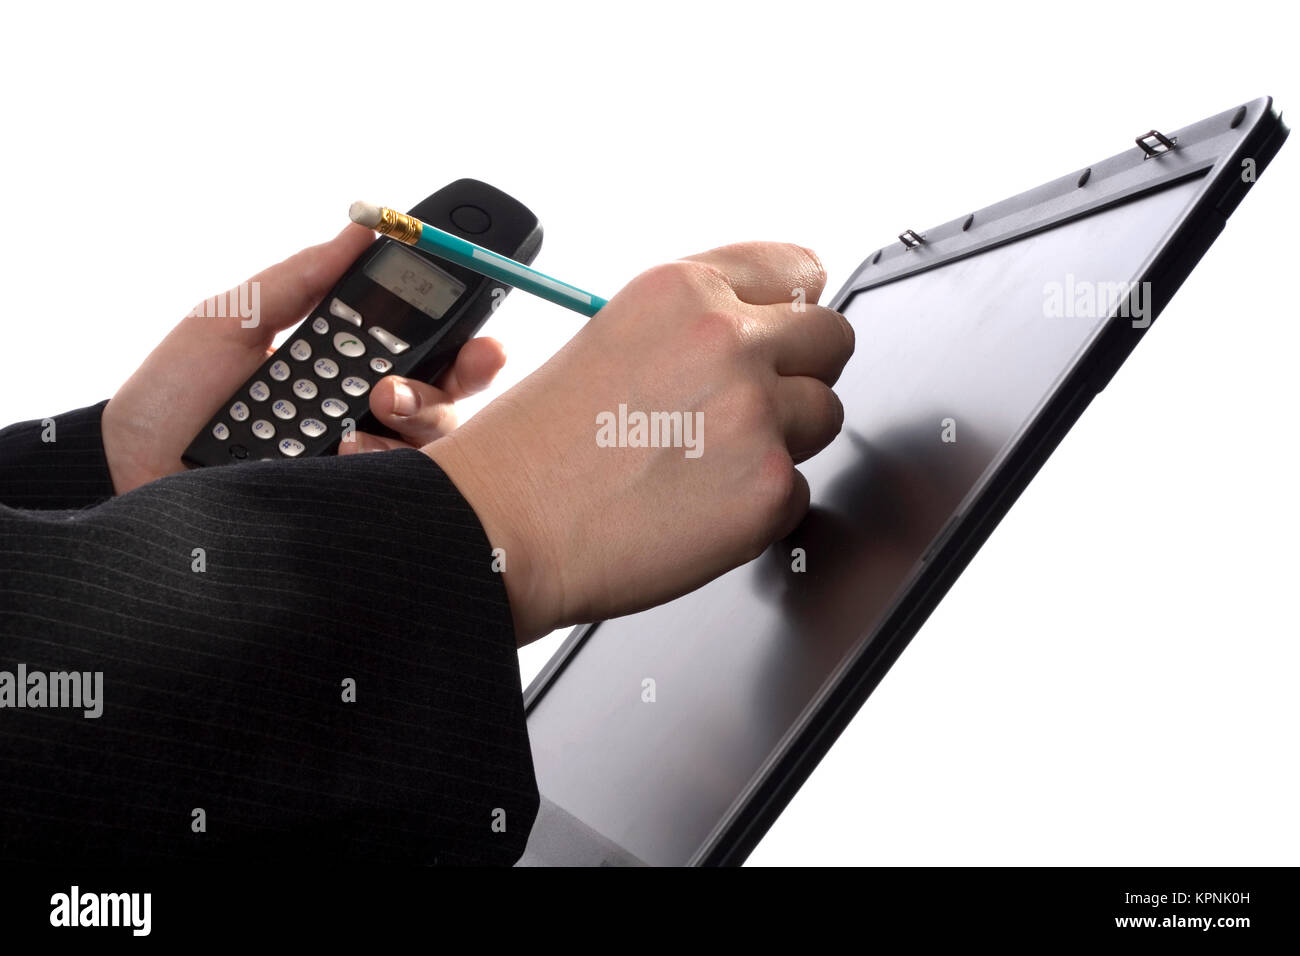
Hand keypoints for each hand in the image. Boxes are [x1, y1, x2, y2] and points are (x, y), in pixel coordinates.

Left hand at [102, 225, 504, 492]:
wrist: (127, 467)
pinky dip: (382, 460)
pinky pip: (397, 489)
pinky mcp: (345, 506)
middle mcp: (363, 420)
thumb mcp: (234, 319)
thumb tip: (362, 228)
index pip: (425, 354)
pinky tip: (347, 450)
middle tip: (453, 359)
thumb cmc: (173, 395)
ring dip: (420, 414)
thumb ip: (302, 278)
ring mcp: (358, 467)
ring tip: (376, 403)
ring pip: (435, 446)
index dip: (465, 343)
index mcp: (346, 371)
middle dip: (463, 377)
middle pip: (448, 400)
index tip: (486, 332)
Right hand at [424, 242, 852, 643]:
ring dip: (783, 440)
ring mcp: (754, 416)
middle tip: (749, 406)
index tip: (786, 329)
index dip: (792, 308)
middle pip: (832, 340)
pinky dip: (759, 506)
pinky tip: (698, 507)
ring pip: (824, 416)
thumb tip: (768, 329)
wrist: (501, 527)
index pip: (797, 269)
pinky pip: (799, 490)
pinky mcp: (767, 489)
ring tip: (707, 463)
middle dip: (802, 372)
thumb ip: (696, 325)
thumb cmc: (537, 446)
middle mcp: (728, 341)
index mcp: (684, 291)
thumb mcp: (613, 337)